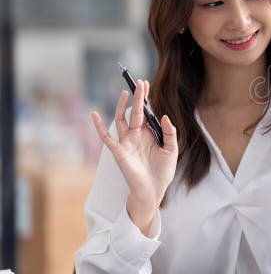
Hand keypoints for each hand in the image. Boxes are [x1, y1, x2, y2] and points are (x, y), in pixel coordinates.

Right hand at [91, 79, 178, 234]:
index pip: (146, 113)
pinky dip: (100, 126)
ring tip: (124, 92)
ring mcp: (126, 143)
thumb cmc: (162, 171)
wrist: (154, 190)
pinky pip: (107, 137)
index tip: (146, 84)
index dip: (146, 99)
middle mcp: (136, 136)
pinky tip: (94, 114)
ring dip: (122, 107)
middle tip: (140, 82)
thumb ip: (169, 132)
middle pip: (135, 112)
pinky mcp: (119, 152)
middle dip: (137, 98)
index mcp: (149, 135)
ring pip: (121, 120)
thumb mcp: (171, 149)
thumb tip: (163, 116)